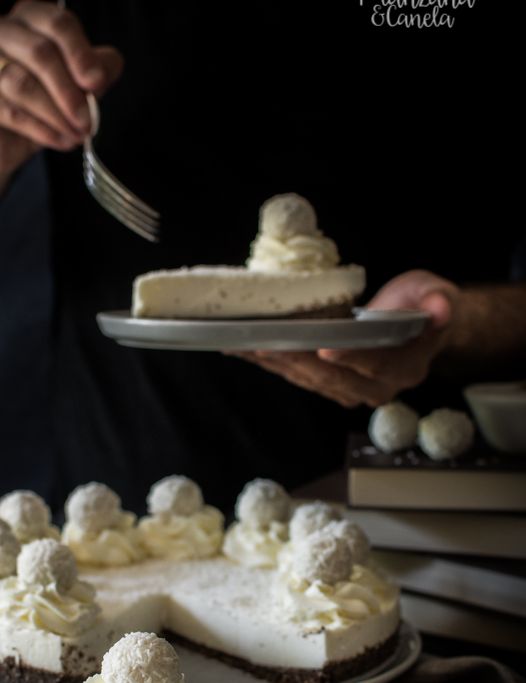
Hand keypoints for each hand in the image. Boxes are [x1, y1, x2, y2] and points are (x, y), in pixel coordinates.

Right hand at [0, 0, 123, 171]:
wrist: (1, 140)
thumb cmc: (41, 103)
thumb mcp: (76, 85)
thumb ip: (96, 71)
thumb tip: (102, 73)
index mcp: (28, 17)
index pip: (57, 22)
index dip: (80, 53)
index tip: (97, 83)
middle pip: (39, 52)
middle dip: (69, 90)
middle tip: (87, 120)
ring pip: (22, 84)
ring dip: (56, 114)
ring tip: (76, 134)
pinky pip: (8, 111)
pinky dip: (40, 129)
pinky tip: (58, 140)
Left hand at [225, 270, 459, 407]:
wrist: (416, 328)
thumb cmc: (421, 305)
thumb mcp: (435, 292)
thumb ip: (438, 300)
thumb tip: (440, 307)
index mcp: (406, 366)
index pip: (376, 363)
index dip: (350, 357)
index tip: (325, 348)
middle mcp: (378, 386)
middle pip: (333, 376)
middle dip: (295, 359)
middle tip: (264, 343)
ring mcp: (353, 389)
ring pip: (311, 379)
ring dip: (275, 363)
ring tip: (243, 346)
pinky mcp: (332, 385)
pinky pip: (299, 376)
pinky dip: (272, 363)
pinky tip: (244, 350)